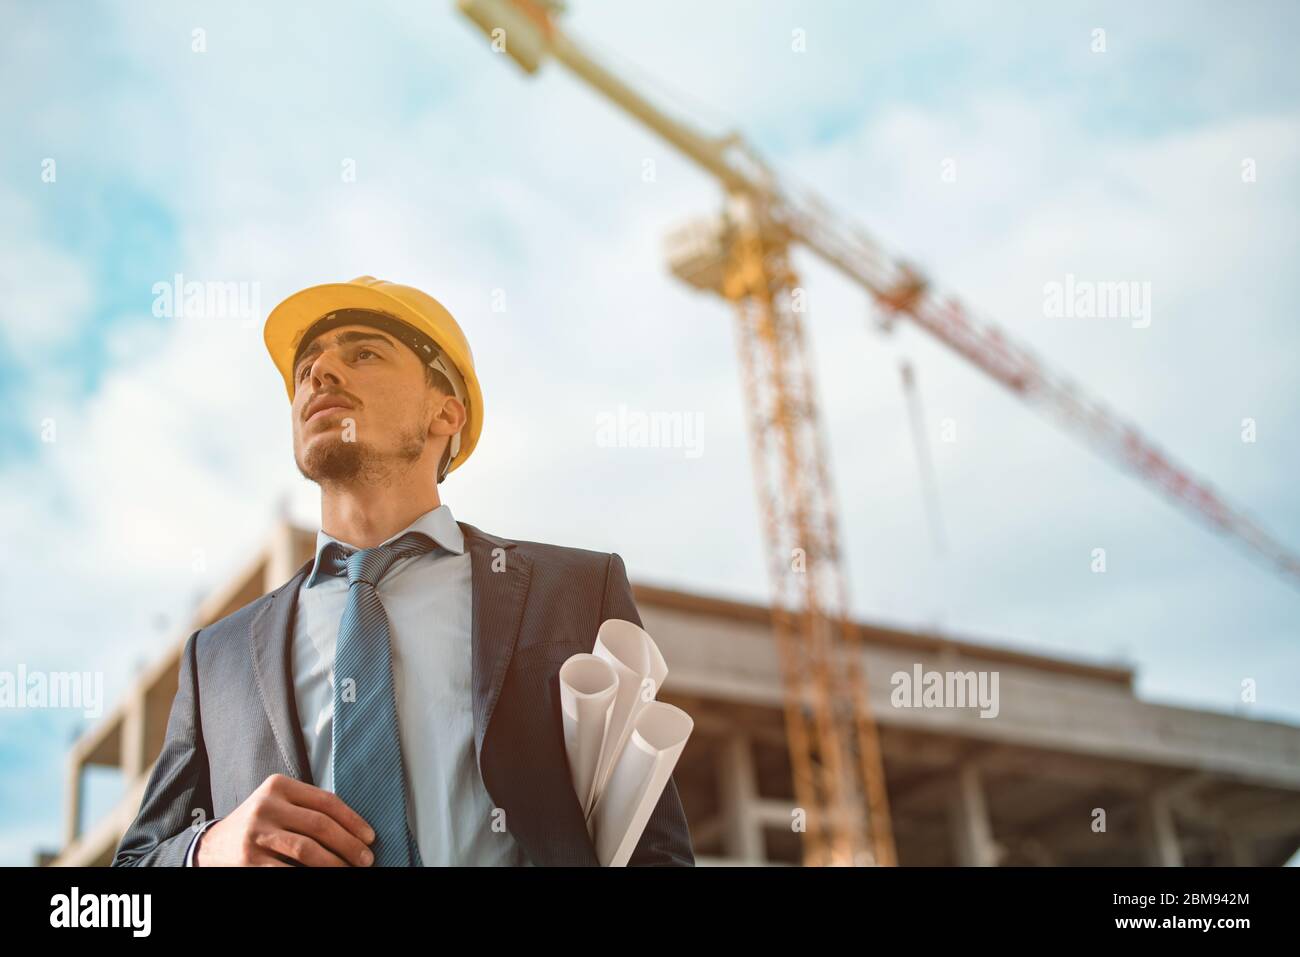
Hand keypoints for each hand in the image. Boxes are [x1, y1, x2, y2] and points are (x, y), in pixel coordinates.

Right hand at [194, 773, 374, 866]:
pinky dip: (309, 876)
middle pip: (320, 825)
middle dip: (349, 844)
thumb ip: (309, 808)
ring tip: (349, 870)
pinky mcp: (248, 859)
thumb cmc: (260, 823)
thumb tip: (355, 830)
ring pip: (307, 849)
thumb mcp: (279, 803)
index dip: (353, 821)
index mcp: (279, 785)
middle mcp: (266, 805)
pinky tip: (325, 878)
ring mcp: (256, 832)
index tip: (370, 837)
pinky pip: (287, 871)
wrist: (214, 845)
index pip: (326, 801)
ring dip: (334, 863)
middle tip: (366, 859)